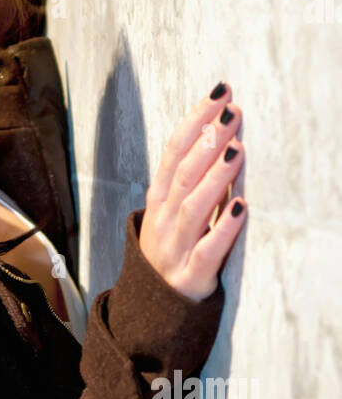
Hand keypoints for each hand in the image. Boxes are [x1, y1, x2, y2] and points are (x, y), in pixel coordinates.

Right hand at [139, 85, 246, 301]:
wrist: (155, 304)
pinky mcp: (192, 274)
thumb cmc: (172, 246)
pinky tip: (243, 207)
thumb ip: (192, 177)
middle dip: (208, 140)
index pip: (173, 150)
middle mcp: (164, 218)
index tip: (219, 94)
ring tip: (238, 150)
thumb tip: (222, 134)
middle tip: (233, 112)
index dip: (195, 120)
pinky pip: (209, 249)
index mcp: (158, 197)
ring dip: (216, 177)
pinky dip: (225, 228)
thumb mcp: (172, 209)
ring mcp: (175, 246)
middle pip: (183, 173)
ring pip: (193, 207)